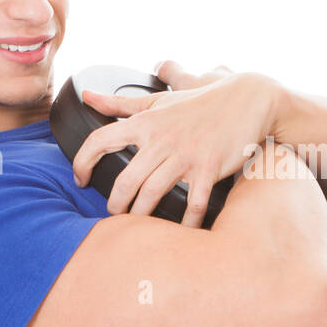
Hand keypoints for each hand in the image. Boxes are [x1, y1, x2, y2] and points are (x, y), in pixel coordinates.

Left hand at [72, 61, 282, 228]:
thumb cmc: (199, 103)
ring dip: (140, 215)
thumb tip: (86, 96)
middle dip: (115, 203)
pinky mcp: (208, 168)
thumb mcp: (157, 100)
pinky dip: (186, 221)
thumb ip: (119, 102)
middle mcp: (162, 140)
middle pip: (126, 180)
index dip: (82, 162)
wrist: (247, 100)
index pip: (99, 140)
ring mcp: (186, 155)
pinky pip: (192, 203)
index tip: (80, 179)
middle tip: (112, 215)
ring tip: (135, 226)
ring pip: (152, 193)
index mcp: (145, 122)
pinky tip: (181, 230)